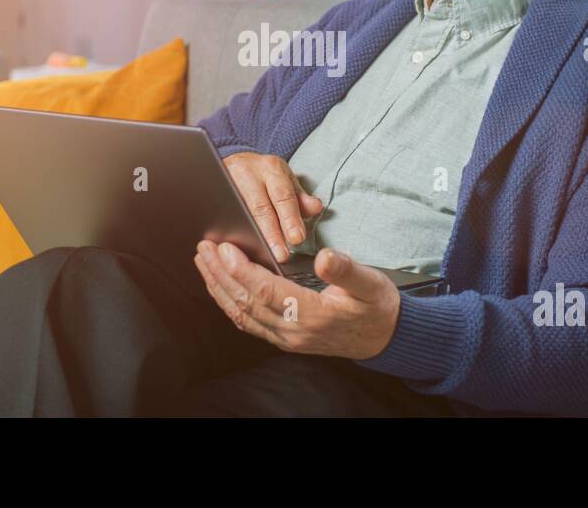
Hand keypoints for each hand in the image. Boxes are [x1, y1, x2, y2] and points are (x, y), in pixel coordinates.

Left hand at [193, 239, 400, 359]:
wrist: (384, 338)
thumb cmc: (376, 306)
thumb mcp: (370, 283)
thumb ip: (346, 270)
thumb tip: (325, 257)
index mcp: (313, 315)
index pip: (267, 292)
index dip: (243, 271)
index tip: (225, 249)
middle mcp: (294, 331)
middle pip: (246, 303)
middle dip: (221, 275)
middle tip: (204, 248)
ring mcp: (286, 338)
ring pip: (242, 314)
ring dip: (219, 288)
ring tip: (204, 262)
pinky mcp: (283, 338)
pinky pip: (248, 322)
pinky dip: (229, 302)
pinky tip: (220, 286)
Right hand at [221, 151, 322, 262]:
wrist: (235, 162)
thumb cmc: (265, 176)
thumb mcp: (286, 181)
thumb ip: (301, 198)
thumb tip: (316, 208)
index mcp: (271, 168)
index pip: (283, 196)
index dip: (290, 218)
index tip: (297, 239)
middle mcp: (248, 172)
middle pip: (260, 207)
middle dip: (271, 233)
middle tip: (280, 256)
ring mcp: (226, 181)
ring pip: (238, 212)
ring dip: (250, 236)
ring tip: (260, 257)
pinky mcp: (212, 191)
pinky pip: (221, 215)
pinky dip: (229, 233)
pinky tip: (237, 250)